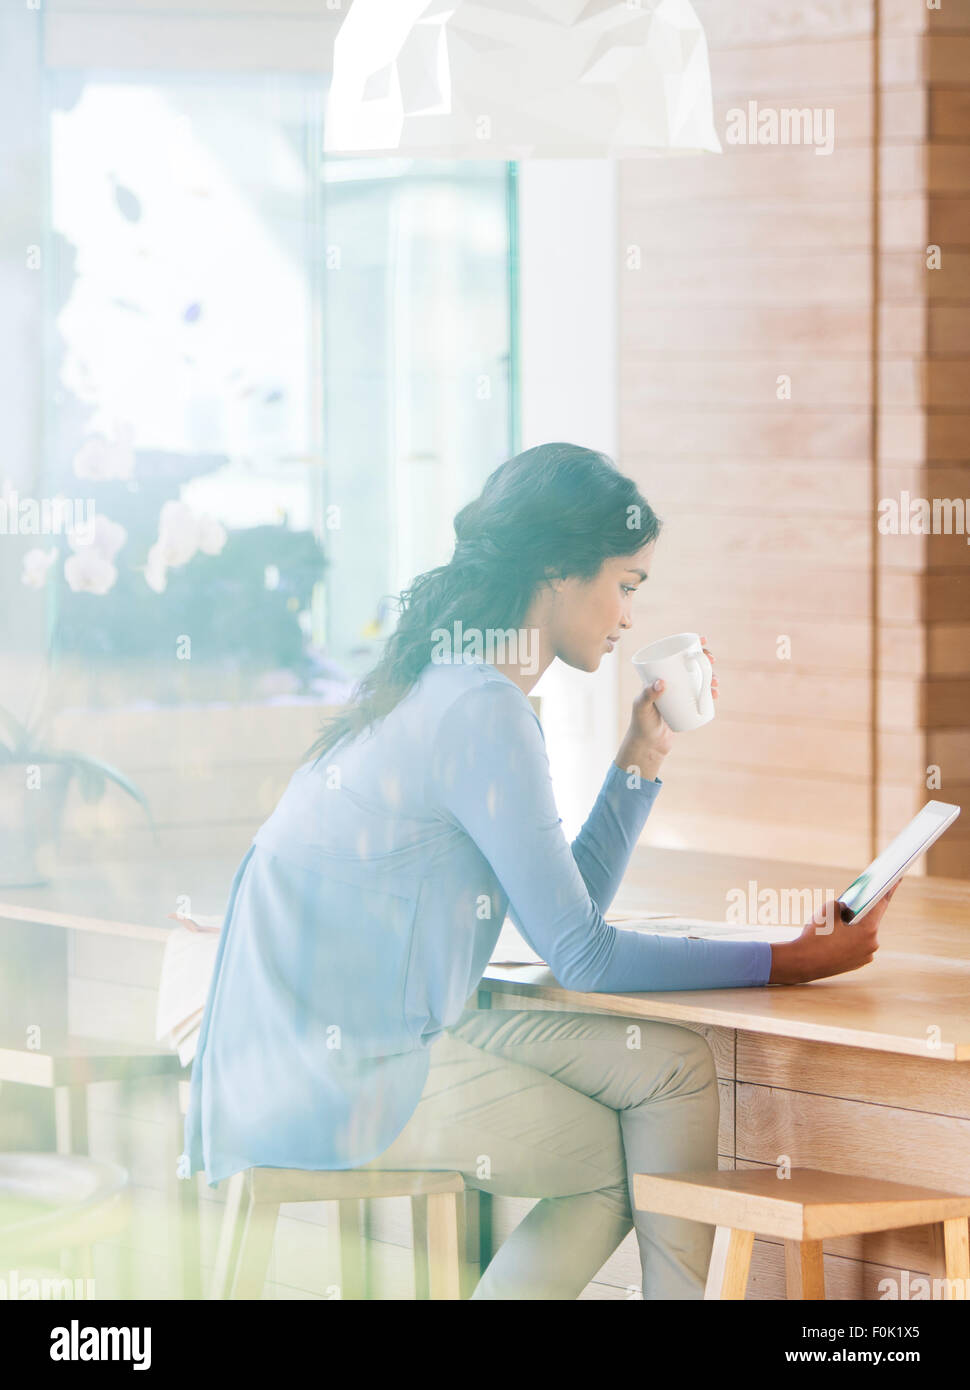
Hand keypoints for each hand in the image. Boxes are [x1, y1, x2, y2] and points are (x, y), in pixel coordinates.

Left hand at [615, 635, 719, 778]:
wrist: (648, 745)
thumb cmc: (641, 724)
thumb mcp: (642, 707)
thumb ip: (648, 695)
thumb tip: (662, 682)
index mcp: (658, 675)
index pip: (674, 655)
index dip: (689, 646)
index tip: (701, 641)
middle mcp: (670, 682)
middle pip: (690, 665)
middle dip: (704, 659)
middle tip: (711, 661)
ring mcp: (678, 694)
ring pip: (697, 680)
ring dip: (710, 676)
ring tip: (714, 683)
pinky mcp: (685, 706)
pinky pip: (699, 696)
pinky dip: (708, 693)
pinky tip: (714, 694)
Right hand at [769, 882, 899, 984]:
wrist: (802, 963)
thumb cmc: (815, 935)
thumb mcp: (828, 909)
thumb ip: (843, 904)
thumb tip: (848, 909)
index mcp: (868, 930)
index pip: (881, 904)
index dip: (889, 889)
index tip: (896, 879)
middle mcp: (872, 944)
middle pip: (871, 920)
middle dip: (863, 910)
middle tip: (858, 899)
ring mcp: (865, 956)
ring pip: (863, 934)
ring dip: (855, 926)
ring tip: (842, 918)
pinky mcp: (856, 964)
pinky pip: (857, 945)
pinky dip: (850, 938)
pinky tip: (838, 933)